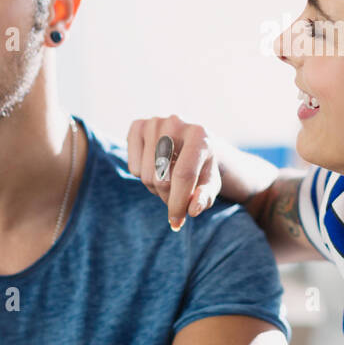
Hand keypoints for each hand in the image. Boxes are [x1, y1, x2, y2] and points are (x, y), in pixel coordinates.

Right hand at [126, 116, 224, 230]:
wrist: (190, 142)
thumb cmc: (201, 167)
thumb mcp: (210, 183)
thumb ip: (205, 197)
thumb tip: (192, 209)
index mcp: (200, 135)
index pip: (184, 175)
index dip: (178, 203)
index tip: (176, 222)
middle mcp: (176, 123)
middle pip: (162, 178)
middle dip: (168, 197)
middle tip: (176, 198)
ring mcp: (154, 122)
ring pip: (146, 175)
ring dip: (155, 189)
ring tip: (168, 181)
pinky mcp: (137, 125)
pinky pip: (133, 167)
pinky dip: (142, 176)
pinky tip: (155, 167)